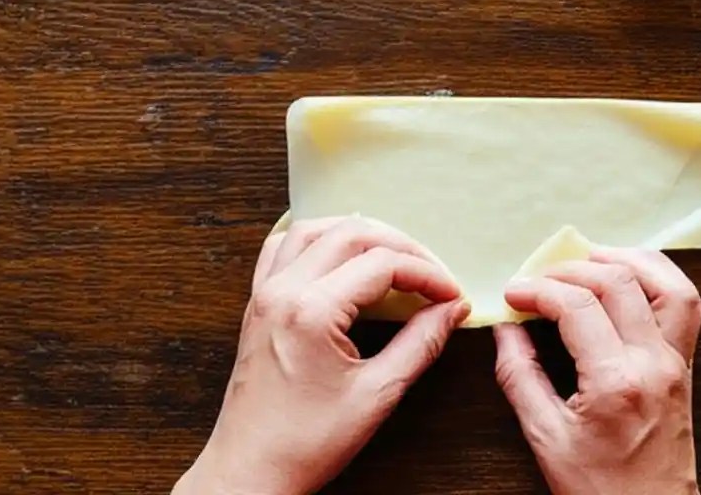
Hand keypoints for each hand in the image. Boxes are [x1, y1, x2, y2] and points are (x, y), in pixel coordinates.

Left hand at [175, 217, 469, 494]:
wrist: (250, 471)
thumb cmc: (305, 443)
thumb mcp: (376, 394)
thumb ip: (420, 344)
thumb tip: (451, 311)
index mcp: (311, 311)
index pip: (383, 265)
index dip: (427, 274)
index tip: (451, 295)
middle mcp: (283, 291)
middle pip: (352, 234)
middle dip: (401, 247)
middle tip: (432, 275)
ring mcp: (265, 295)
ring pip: (314, 229)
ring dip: (359, 233)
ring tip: (394, 255)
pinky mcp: (257, 305)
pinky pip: (282, 248)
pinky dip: (315, 239)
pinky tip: (337, 252)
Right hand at [494, 248, 700, 494]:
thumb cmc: (600, 490)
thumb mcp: (545, 438)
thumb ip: (520, 376)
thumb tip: (506, 328)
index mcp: (616, 381)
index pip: (577, 305)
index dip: (538, 289)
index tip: (513, 293)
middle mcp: (654, 363)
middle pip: (618, 282)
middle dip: (570, 268)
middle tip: (538, 278)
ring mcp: (676, 362)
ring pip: (666, 283)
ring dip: (625, 259)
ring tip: (588, 258)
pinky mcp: (684, 367)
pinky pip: (683, 304)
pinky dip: (657, 278)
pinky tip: (627, 277)